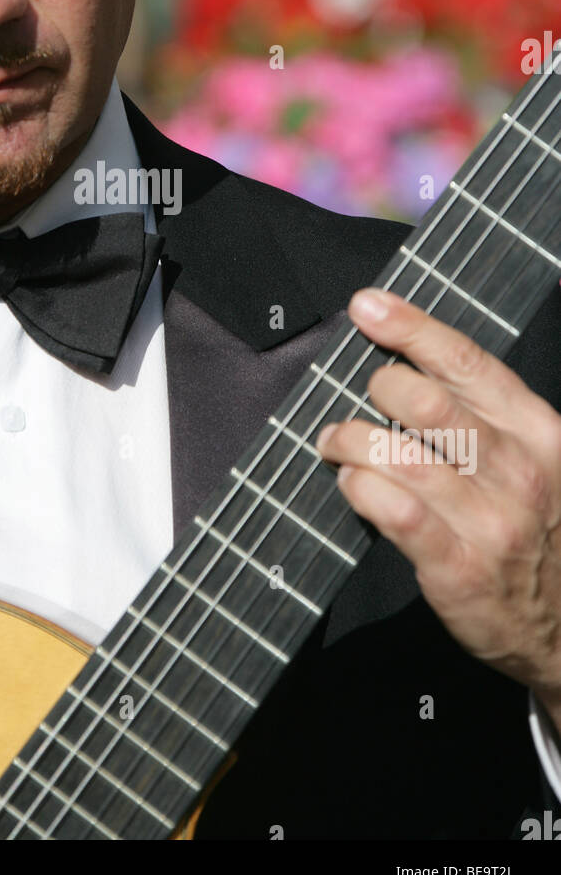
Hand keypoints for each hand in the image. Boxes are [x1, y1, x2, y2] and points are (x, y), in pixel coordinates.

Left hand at [315, 288, 560, 731]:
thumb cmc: (533, 529)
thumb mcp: (529, 458)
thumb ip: (479, 412)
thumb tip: (406, 358)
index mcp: (538, 432)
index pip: (469, 361)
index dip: (411, 326)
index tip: (367, 307)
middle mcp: (519, 471)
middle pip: (429, 402)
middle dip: (379, 388)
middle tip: (363, 399)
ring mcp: (490, 521)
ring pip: (401, 455)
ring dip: (352, 438)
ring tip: (337, 440)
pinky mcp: (457, 567)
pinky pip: (393, 510)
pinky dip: (359, 486)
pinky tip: (352, 480)